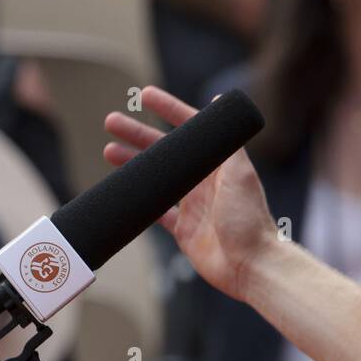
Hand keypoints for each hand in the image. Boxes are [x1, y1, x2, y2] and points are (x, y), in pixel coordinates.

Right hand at [103, 85, 278, 299]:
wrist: (251, 265)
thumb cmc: (249, 219)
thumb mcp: (240, 174)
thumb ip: (228, 142)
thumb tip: (219, 102)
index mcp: (218, 164)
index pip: (189, 129)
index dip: (168, 110)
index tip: (146, 95)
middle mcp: (205, 181)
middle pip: (165, 151)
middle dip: (138, 134)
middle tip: (111, 122)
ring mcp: (193, 205)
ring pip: (156, 178)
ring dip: (133, 163)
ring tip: (108, 150)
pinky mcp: (184, 229)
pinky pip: (156, 210)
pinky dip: (140, 200)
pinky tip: (121, 190)